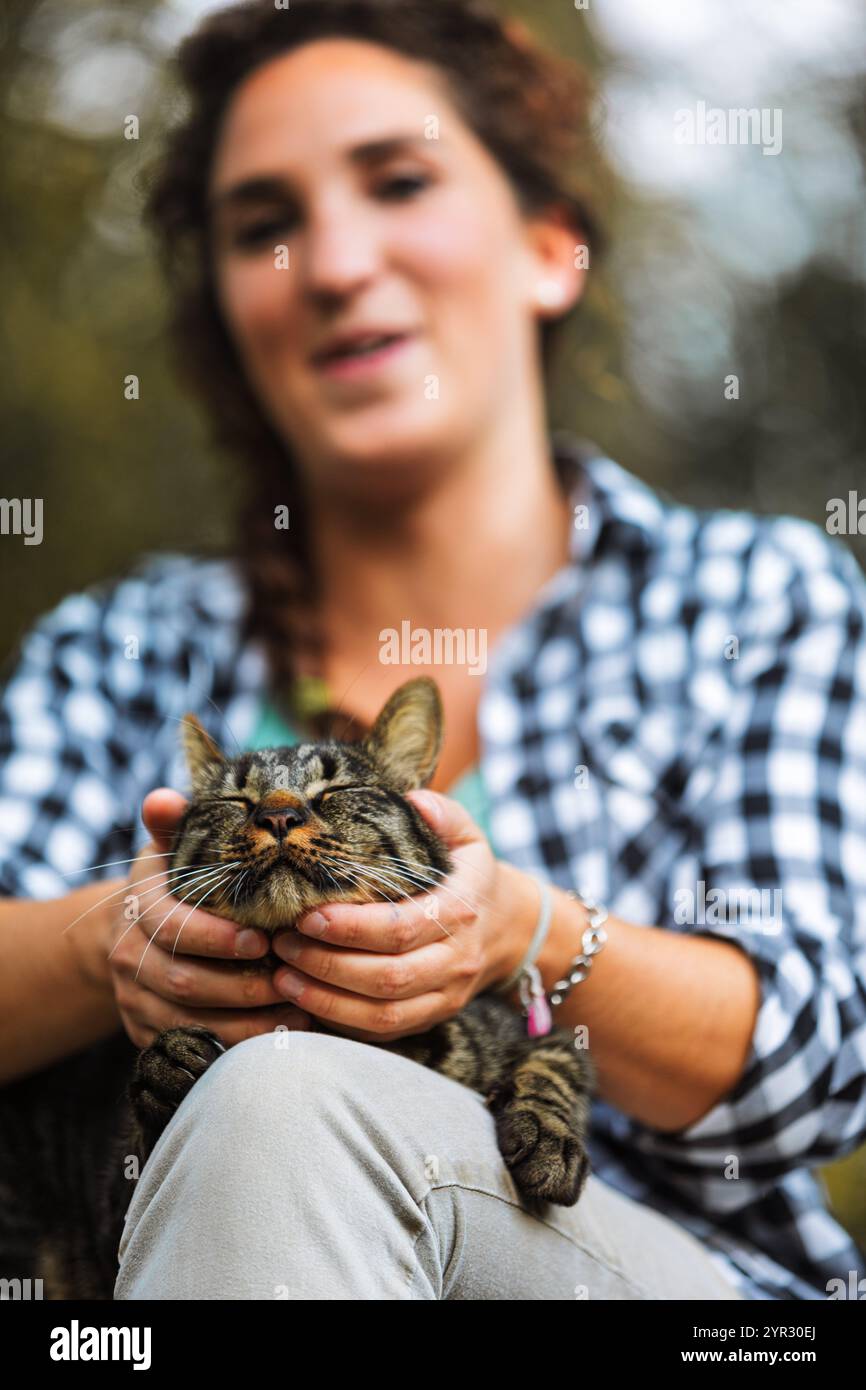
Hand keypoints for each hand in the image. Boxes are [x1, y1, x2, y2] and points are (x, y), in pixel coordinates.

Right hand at [107, 788, 311, 1047]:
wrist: (136, 931)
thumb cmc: (176, 881)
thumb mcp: (172, 848)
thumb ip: (174, 824)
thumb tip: (162, 800)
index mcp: (139, 907)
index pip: (173, 926)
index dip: (217, 937)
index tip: (263, 939)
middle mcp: (129, 957)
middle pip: (184, 981)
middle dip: (243, 986)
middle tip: (293, 981)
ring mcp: (135, 1000)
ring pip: (189, 1022)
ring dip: (246, 1022)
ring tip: (298, 1013)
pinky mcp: (147, 1034)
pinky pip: (191, 1048)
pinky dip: (235, 1047)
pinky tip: (278, 1036)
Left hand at [269, 789, 533, 1042]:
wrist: (510, 929)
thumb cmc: (470, 875)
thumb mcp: (468, 837)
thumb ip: (444, 815)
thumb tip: (415, 801)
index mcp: (461, 910)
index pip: (401, 929)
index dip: (350, 928)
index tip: (306, 916)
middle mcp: (456, 960)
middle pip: (387, 977)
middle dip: (326, 966)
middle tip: (281, 945)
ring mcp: (445, 996)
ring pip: (383, 1014)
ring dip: (326, 1000)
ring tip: (281, 978)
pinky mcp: (431, 1019)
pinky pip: (383, 1032)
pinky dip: (340, 1023)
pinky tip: (303, 1003)